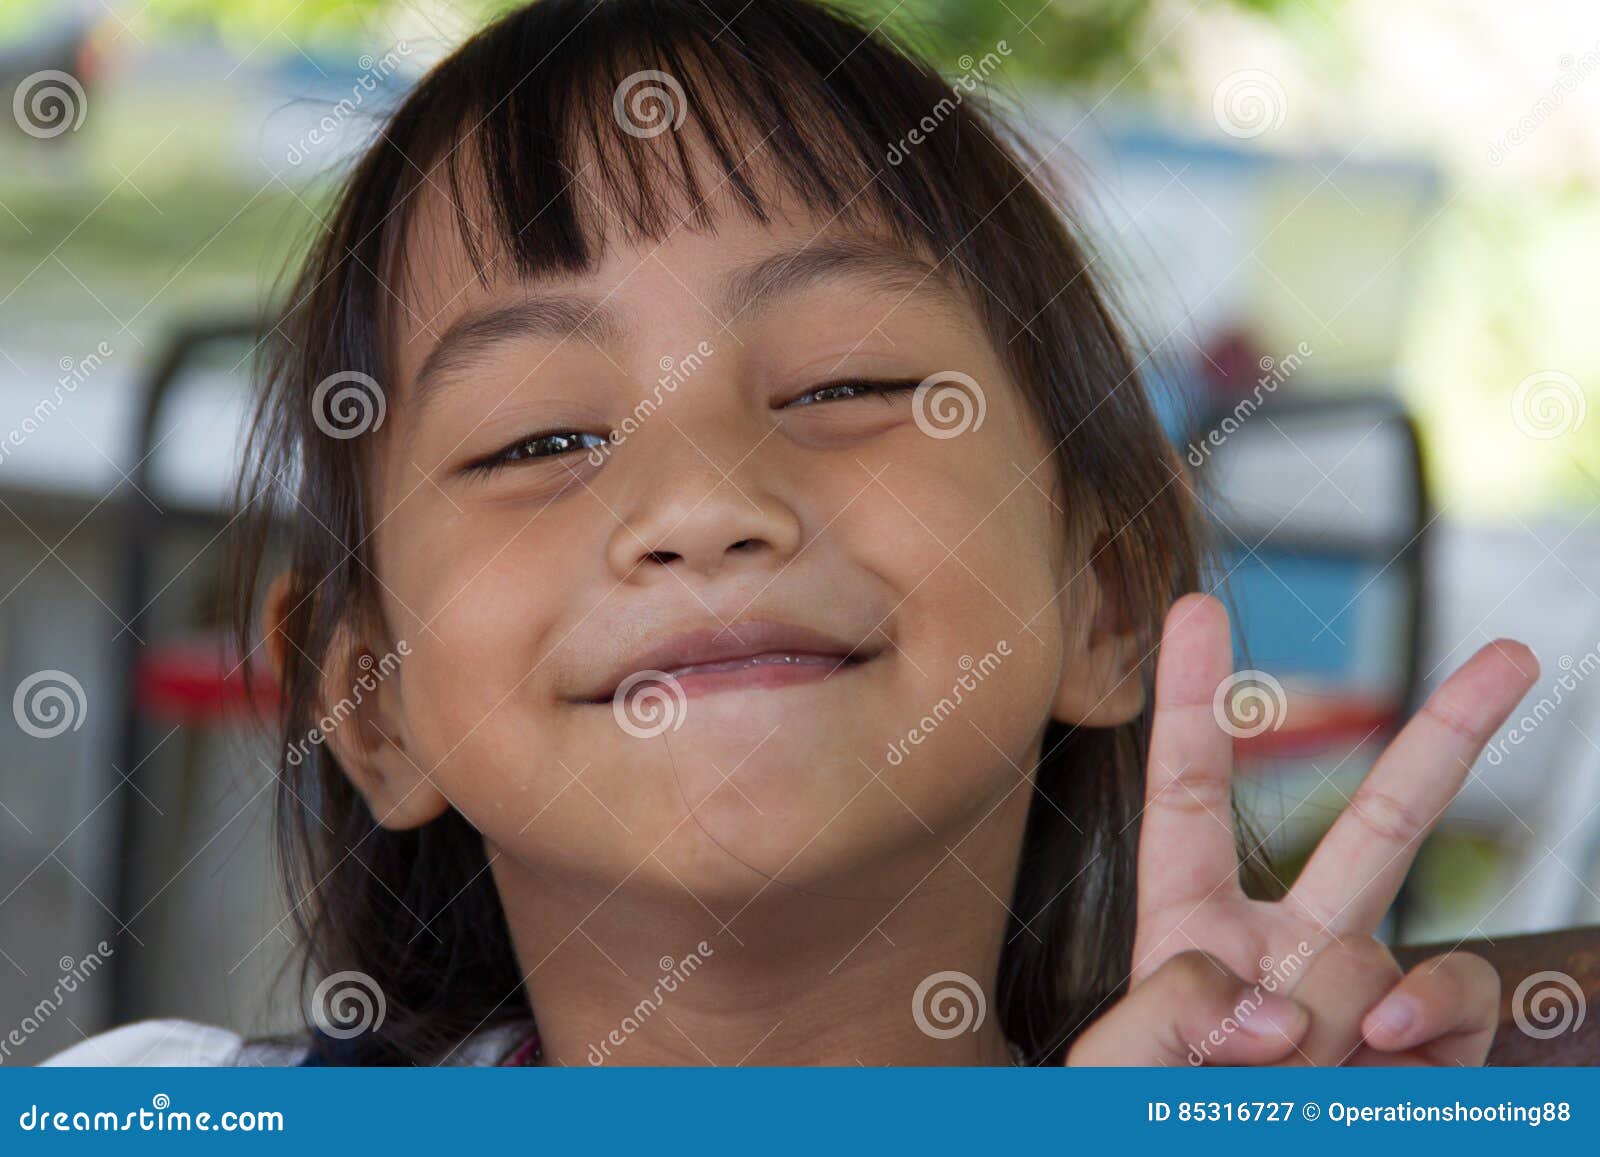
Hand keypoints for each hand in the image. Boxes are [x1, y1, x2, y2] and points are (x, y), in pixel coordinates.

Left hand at [1067, 593, 1535, 1064]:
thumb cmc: (1122, 1132)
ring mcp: (1364, 1006)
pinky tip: (1390, 1054)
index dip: (1189, 699)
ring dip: (1352, 1001)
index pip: (1189, 794)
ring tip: (1304, 1058)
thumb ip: (1168, 1013)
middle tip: (1518, 653)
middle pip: (1377, 825)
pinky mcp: (1419, 1059)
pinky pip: (1453, 1009)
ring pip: (1389, 951)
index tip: (1197, 608)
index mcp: (1189, 926)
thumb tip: (1278, 998)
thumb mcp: (1104, 1074)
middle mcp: (1289, 950)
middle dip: (1449, 737)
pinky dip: (1432, 1021)